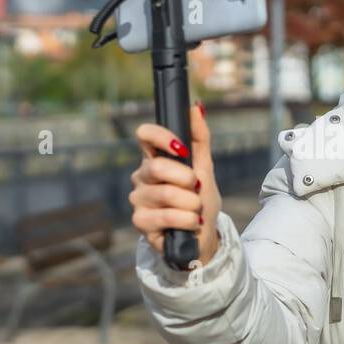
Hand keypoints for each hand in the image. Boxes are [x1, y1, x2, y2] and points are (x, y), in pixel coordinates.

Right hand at [130, 100, 221, 266]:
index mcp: (155, 158)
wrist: (203, 236)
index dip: (162, 136)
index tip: (182, 149)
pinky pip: (166, 215)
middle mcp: (142, 176)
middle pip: (158, 167)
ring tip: (196, 210)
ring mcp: (138, 199)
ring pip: (166, 193)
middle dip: (187, 179)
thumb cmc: (200, 200)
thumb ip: (199, 138)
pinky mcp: (140, 221)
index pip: (145, 134)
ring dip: (192, 204)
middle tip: (197, 188)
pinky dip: (187, 220)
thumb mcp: (205, 168)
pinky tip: (191, 223)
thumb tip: (195, 107)